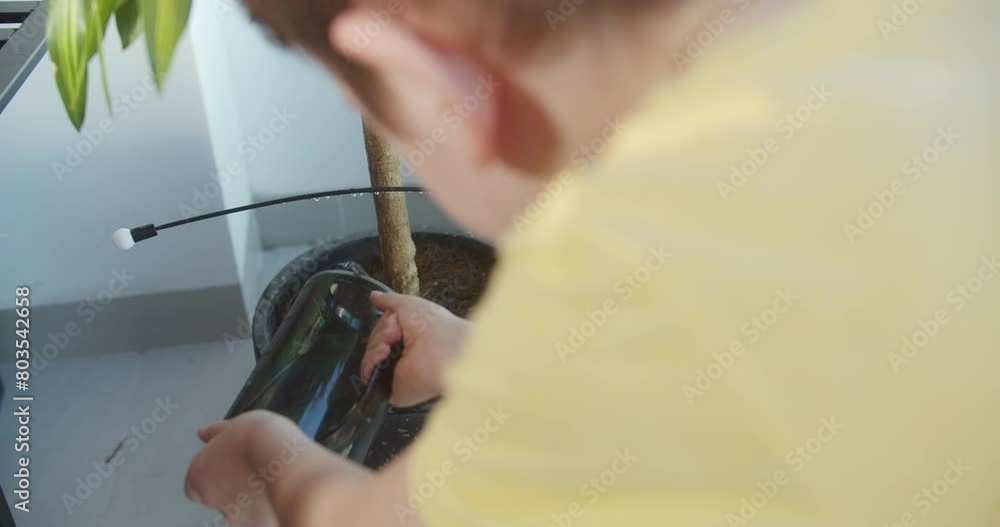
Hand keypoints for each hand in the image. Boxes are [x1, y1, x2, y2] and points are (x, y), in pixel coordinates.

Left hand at [184, 411, 366, 526]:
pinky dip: (266, 505)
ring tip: (271, 475)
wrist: (288, 465)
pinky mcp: (257, 524)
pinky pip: (260, 514)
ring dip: (250, 494)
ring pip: (240, 506)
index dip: (213, 470)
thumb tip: (203, 432)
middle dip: (233, 483)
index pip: (195, 482)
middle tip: (253, 465)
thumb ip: (216, 432)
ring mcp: (235, 514)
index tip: (230, 459)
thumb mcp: (236, 424)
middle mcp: (211, 500)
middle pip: (217, 495)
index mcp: (197, 475)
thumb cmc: (260, 440)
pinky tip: (280, 488)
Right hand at [362, 291, 469, 406]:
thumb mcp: (408, 304)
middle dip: (380, 334)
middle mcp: (402, 358)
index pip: (382, 333)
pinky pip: (370, 377)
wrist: (444, 347)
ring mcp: (396, 375)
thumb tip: (373, 296)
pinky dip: (371, 362)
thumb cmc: (433, 324)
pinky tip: (384, 354)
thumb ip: (389, 301)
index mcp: (408, 340)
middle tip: (395, 332)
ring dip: (375, 346)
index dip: (383, 325)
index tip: (393, 320)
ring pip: (369, 359)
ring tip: (390, 343)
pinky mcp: (392, 390)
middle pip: (373, 344)